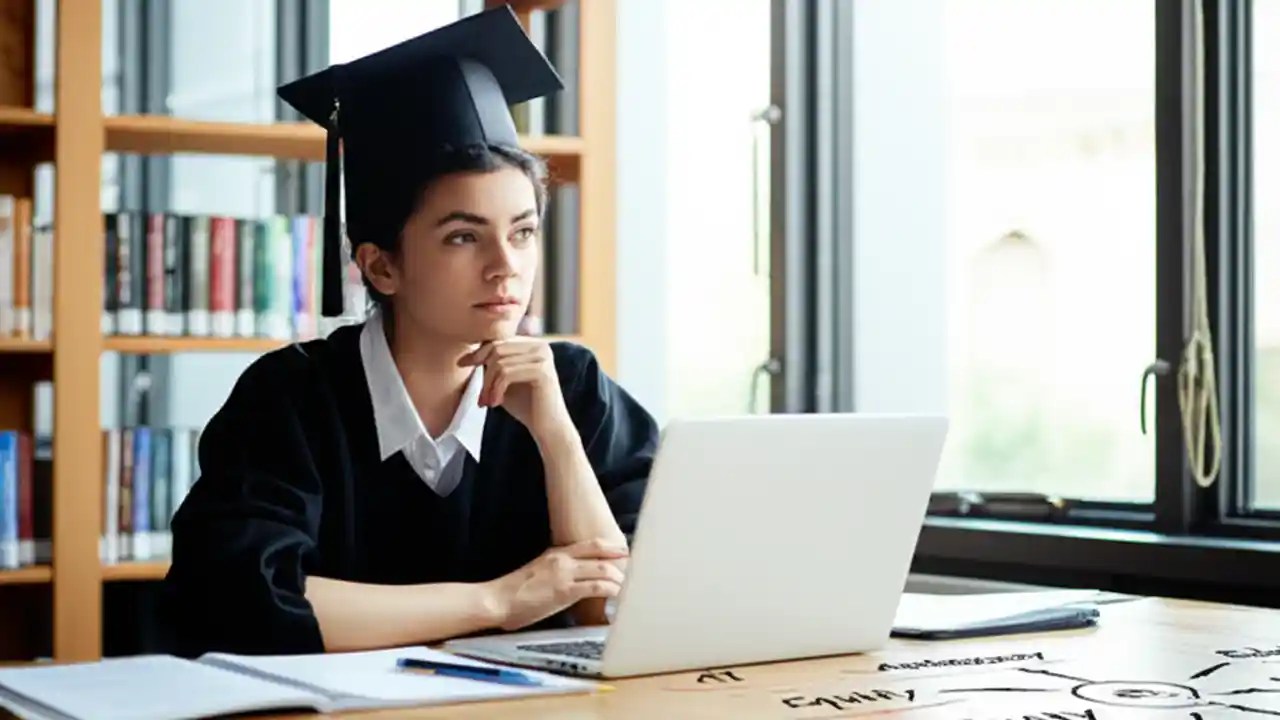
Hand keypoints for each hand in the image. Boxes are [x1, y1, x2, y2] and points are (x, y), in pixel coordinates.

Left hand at [458, 338, 570, 438]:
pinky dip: (496, 389)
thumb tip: (468, 355)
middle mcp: (541, 346)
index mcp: (533, 345)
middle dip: (484, 374)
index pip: (499, 341)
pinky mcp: (542, 371)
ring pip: (499, 362)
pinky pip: (507, 373)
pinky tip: (496, 403)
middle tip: (481, 397)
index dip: (478, 352)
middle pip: (497, 349)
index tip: (462, 364)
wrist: (548, 429)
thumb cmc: (526, 406)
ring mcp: (543, 357)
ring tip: (488, 402)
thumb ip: (492, 366)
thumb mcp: (504, 382)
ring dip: (488, 385)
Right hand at [488, 539, 628, 631]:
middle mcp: (563, 560)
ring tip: (629, 587)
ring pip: (603, 569)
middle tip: (635, 568)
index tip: (625, 550)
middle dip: (621, 561)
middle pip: (601, 554)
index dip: (611, 546)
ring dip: (619, 578)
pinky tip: (617, 596)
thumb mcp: (537, 572)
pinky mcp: (565, 591)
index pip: (591, 544)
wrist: (497, 600)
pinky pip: (597, 587)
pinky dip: (611, 590)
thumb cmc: (514, 592)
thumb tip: (571, 579)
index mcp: (556, 554)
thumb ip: (556, 571)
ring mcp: (565, 574)